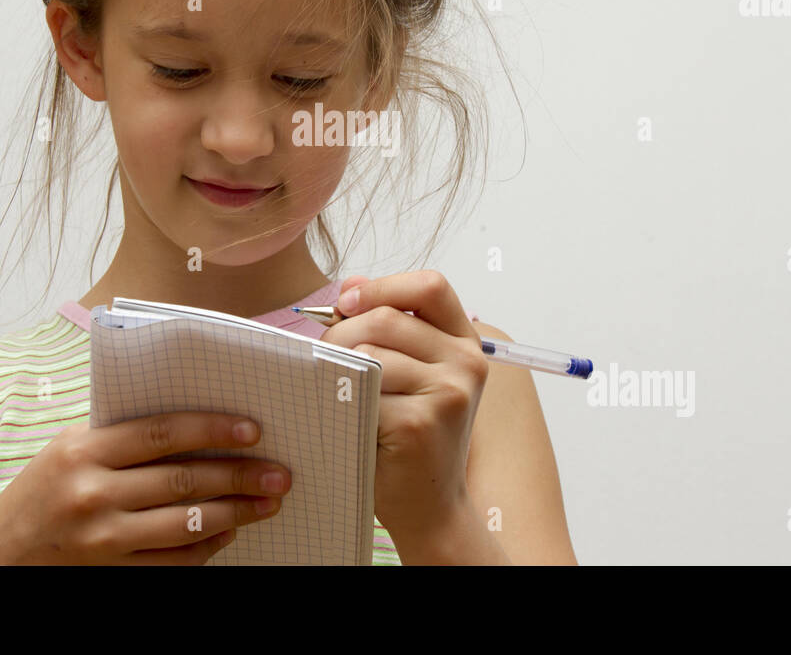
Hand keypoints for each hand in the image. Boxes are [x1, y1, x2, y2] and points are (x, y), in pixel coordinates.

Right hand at [0, 413, 291, 564]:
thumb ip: (122, 438)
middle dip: (239, 475)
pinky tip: (229, 533)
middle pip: (183, 479)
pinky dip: (208, 547)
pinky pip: (173, 561)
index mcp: (83, 450)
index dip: (212, 429)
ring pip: (186, 523)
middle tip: (278, 473)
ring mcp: (101, 538)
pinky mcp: (110, 573)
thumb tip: (197, 426)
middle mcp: (91, 493)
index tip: (253, 430)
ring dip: (235, 512)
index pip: (162, 433)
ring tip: (266, 504)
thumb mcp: (68, 451)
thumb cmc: (40, 493)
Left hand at [318, 271, 488, 544]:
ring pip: (369, 351)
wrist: (430, 507)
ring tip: (335, 392)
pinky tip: (347, 417)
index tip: (347, 302)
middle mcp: (466, 362)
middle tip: (324, 358)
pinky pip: (362, 390)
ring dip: (338, 367)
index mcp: (464, 342)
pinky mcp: (420, 420)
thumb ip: (388, 327)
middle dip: (342, 332)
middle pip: (387, 317)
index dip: (383, 286)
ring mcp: (449, 391)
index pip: (430, 285)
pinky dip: (343, 399)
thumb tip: (350, 283)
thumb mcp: (410, 374)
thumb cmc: (409, 438)